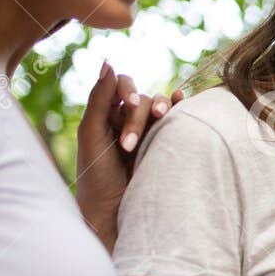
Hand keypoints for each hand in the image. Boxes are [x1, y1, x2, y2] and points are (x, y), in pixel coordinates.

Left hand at [76, 62, 178, 251]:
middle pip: (144, 99)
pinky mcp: (170, 144)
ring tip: (164, 120)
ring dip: (163, 109)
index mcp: (108, 116)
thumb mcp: (91, 135)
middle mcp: (130, 121)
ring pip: (163, 106)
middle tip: (132, 141)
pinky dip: (183, 107)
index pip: (123, 86)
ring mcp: (152, 133)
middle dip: (140, 115)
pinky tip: (183, 103)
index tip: (126, 107)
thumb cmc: (97, 178)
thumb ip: (98, 99)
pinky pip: (180, 118)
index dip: (127, 92)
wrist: (117, 214)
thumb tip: (107, 61)